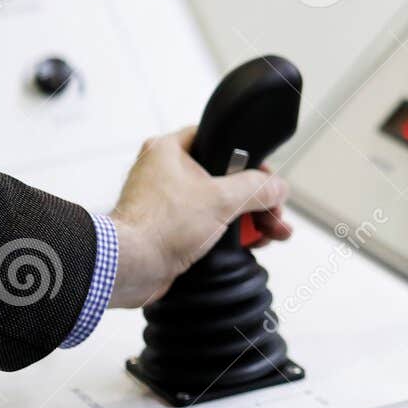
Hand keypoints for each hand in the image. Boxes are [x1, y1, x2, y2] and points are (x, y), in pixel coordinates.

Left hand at [108, 127, 291, 308]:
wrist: (130, 267)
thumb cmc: (158, 227)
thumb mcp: (221, 199)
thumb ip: (257, 188)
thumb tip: (277, 188)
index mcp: (169, 150)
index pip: (219, 140)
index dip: (248, 159)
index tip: (265, 178)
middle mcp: (166, 172)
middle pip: (226, 177)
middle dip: (256, 199)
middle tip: (274, 211)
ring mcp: (168, 201)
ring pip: (220, 203)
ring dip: (249, 218)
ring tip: (272, 233)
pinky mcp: (170, 227)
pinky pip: (209, 223)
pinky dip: (231, 234)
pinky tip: (251, 244)